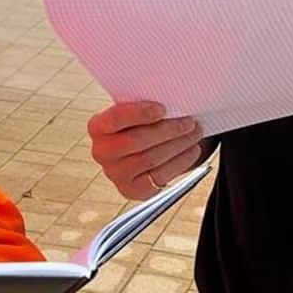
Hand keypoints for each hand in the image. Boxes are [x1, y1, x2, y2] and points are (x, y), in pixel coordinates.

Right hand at [87, 101, 208, 200]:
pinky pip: (160, 176)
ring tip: (195, 133)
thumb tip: (173, 102)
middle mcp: (102, 153)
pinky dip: (180, 162)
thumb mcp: (134, 111)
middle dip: (168, 130)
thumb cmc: (137, 125)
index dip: (139, 113)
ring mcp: (115, 174)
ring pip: (151, 159)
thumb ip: (145, 106)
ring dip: (179, 145)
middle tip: (189, 122)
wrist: (136, 153)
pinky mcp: (132, 190)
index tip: (163, 108)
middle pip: (136, 141)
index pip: (115, 119)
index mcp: (98, 127)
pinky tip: (192, 151)